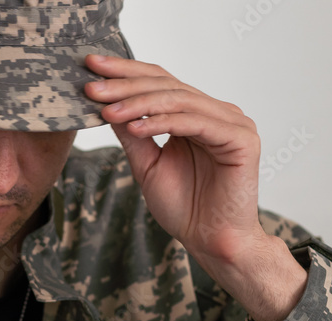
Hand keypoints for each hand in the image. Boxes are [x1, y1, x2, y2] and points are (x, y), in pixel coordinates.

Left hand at [84, 54, 306, 320]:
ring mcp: (232, 122)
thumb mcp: (146, 165)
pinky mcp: (242, 139)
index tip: (89, 68)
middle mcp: (216, 112)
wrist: (210, 240)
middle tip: (91, 85)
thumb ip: (132, 134)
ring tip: (105, 109)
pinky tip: (133, 127)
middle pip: (167, 85)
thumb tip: (106, 104)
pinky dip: (162, 123)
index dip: (125, 73)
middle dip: (125, 84)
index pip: (159, 82)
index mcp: (196, 114)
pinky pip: (196, 123)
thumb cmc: (183, 207)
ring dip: (138, 103)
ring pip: (179, 100)